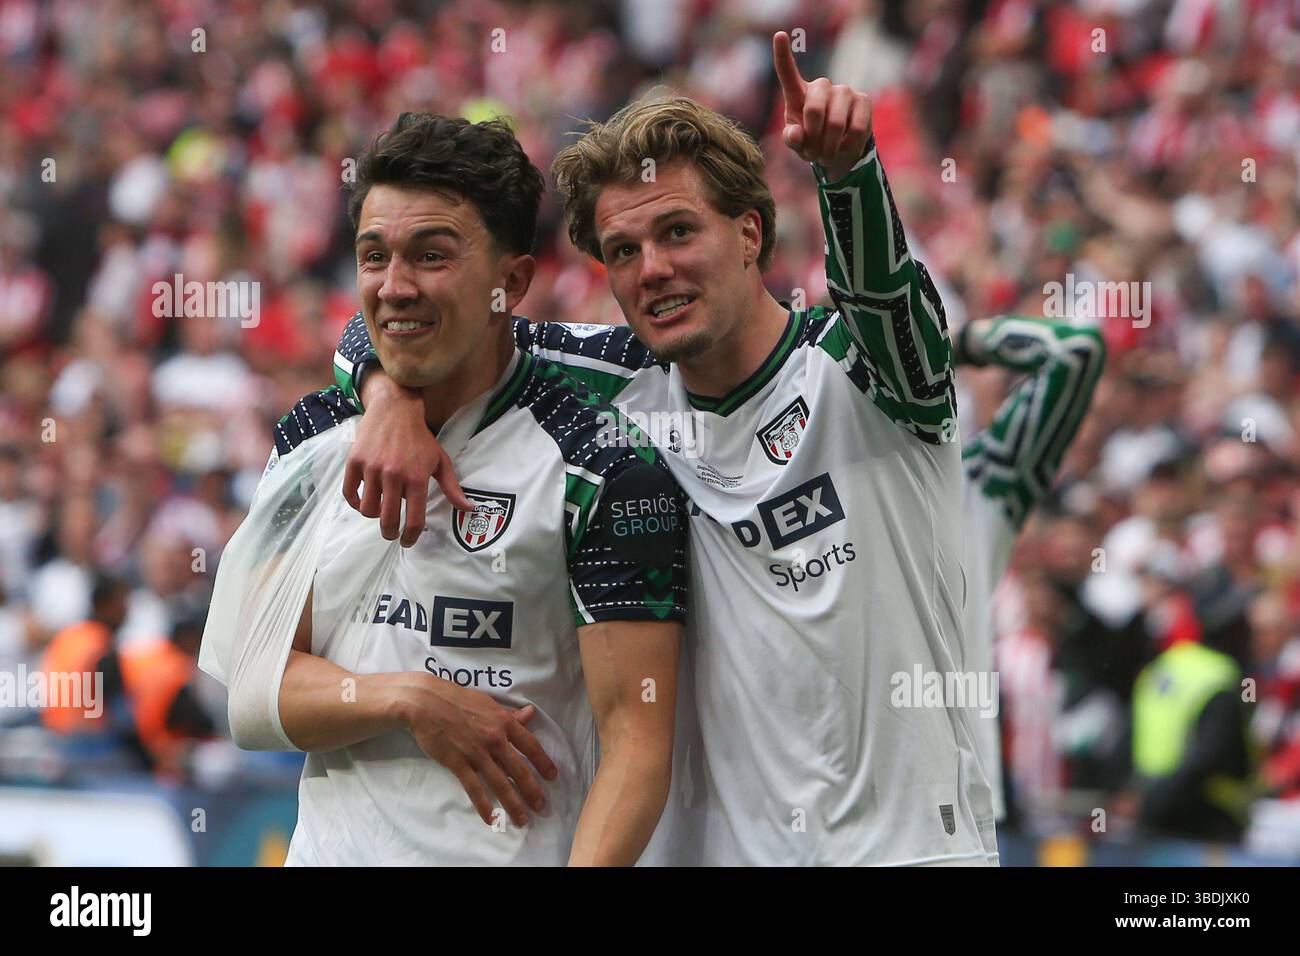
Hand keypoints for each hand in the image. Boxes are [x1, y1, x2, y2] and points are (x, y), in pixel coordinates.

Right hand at [343, 371, 473, 545]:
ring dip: (374, 516)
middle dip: (390, 533)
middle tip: (392, 533)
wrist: (395, 409)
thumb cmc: (420, 438)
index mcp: (416, 477)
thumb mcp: (440, 461)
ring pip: (367, 509)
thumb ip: (452, 488)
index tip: (408, 540)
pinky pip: (350, 493)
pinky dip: (355, 502)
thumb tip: (468, 509)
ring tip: (380, 511)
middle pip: (387, 519)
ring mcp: (372, 468)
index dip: (411, 536)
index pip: (414, 519)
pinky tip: (364, 500)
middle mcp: (393, 475)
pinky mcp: (354, 462)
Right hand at [400, 675, 558, 827]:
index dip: (543, 762)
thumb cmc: (458, 700)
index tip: (552, 776)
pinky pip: (474, 789)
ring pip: (500, 783)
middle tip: (541, 806)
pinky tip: (491, 819)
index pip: (530, 745)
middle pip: (519, 770)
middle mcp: (495, 739)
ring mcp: (476, 753)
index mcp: (504, 722)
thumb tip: (531, 713)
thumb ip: (510, 714)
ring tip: (522, 820)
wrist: (426, 702)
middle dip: (532, 790)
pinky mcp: (458, 763)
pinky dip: (484, 806)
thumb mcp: (489, 703)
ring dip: (513, 804)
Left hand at [773, 30, 872, 182]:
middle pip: (814, 110)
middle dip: (813, 139)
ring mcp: (844, 91)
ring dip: (830, 147)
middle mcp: (822, 86)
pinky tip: (845, 146)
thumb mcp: (797, 143)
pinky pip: (856, 129)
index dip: (782, 55)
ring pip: (836, 123)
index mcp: (799, 93)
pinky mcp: (864, 100)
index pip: (788, 73)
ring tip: (827, 154)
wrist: (839, 149)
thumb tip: (796, 134)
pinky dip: (848, 146)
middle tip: (814, 154)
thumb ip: (792, 139)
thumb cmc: (811, 142)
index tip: (779, 35)